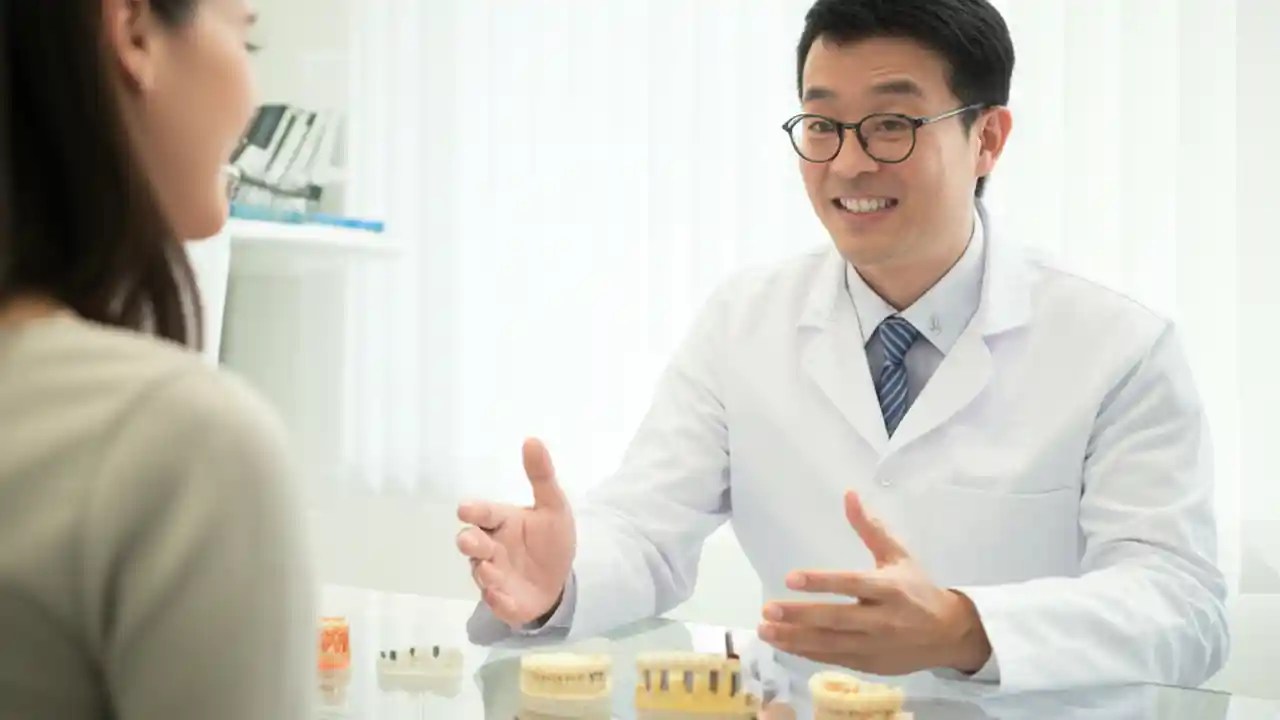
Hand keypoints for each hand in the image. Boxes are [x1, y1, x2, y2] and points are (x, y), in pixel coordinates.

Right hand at [456, 438, 575, 626]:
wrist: (561, 580)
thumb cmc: (550, 539)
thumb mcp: (553, 506)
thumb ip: (541, 476)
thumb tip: (532, 439)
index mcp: (501, 522)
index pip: (484, 513)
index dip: (475, 512)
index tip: (466, 509)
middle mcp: (491, 547)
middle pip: (473, 543)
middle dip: (470, 542)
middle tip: (471, 540)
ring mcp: (495, 575)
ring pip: (482, 573)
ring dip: (484, 572)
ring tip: (489, 569)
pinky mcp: (504, 601)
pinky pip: (497, 602)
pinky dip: (498, 601)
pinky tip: (501, 597)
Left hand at [758, 491, 990, 675]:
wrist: (950, 635)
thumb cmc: (918, 590)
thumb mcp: (898, 556)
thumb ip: (870, 528)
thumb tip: (849, 494)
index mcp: (889, 589)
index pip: (851, 584)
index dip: (821, 582)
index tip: (790, 578)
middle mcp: (882, 619)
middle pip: (836, 619)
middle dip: (799, 616)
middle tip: (767, 609)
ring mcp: (875, 646)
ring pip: (830, 644)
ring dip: (794, 638)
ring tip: (765, 630)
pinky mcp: (869, 664)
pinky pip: (833, 659)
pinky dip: (807, 653)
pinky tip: (784, 644)